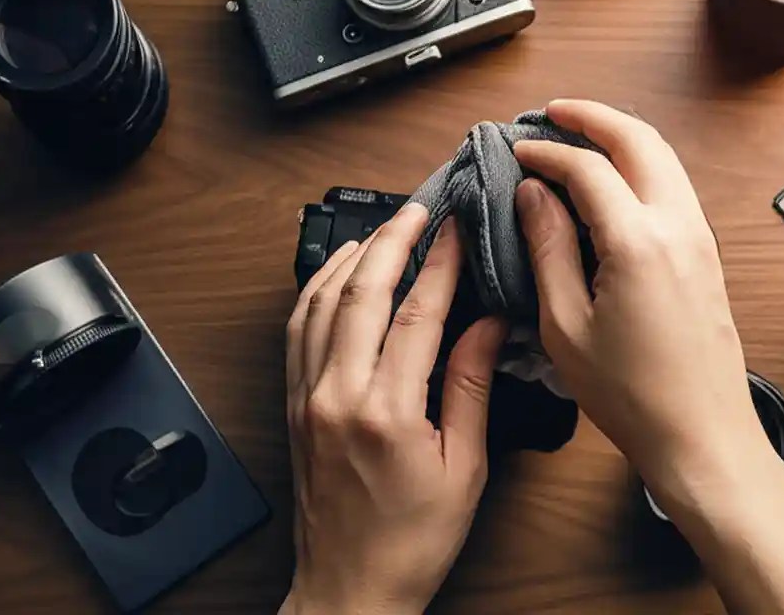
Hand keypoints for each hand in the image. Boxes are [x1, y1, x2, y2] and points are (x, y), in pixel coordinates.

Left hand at [283, 204, 507, 614]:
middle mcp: (337, 396)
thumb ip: (471, 388)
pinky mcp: (295, 406)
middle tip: (418, 206)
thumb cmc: (411, 542)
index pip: (416, 313)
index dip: (440, 262)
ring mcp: (308, 398)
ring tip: (381, 228)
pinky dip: (316, 292)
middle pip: (361, 293)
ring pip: (320, 305)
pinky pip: (297, 332)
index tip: (457, 227)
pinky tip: (336, 275)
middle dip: (391, 239)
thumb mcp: (463, 468)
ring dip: (351, 258)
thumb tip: (488, 326)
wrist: (350, 589)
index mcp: (386, 413)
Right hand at [514, 101, 783, 613]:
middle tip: (553, 111)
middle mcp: (678, 226)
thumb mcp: (566, 325)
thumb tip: (534, 194)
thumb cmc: (630, 393)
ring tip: (580, 136)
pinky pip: (674, 186)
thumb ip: (547, 248)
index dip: (547, 152)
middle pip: (639, 139)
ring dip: (622, 136)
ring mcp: (701, 237)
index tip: (516, 151)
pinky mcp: (708, 254)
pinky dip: (642, 165)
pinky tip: (613, 180)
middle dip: (594, 117)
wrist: (702, 433)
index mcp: (638, 241)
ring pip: (664, 158)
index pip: (588, 168)